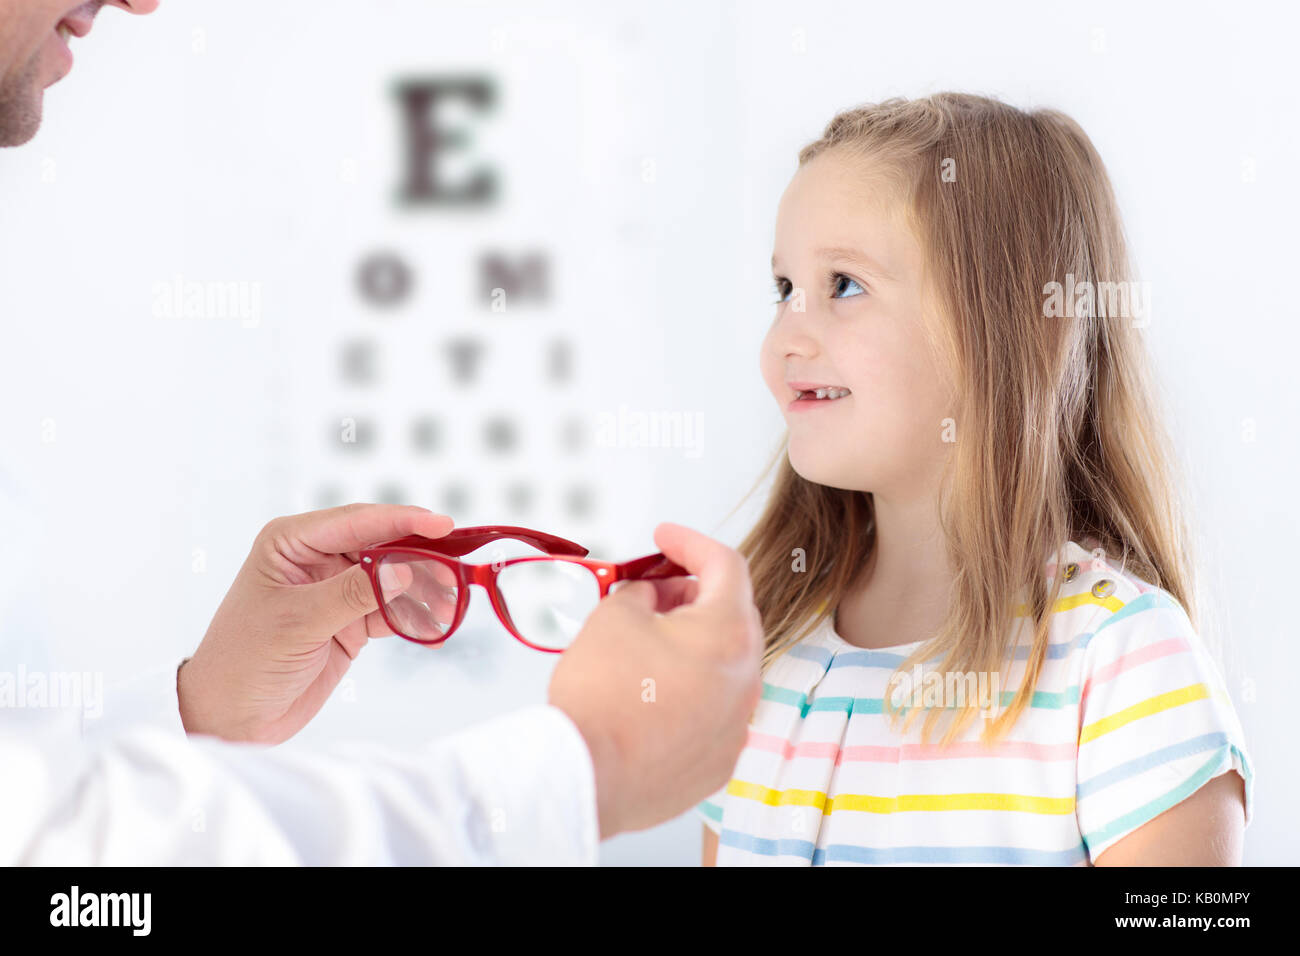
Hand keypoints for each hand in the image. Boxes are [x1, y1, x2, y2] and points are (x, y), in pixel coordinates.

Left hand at [177, 503, 453, 743]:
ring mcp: (334, 590)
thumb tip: (404, 569)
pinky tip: (433, 628)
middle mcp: (316, 559)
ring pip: (392, 579)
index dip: (402, 520)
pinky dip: (413, 618)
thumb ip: (354, 593)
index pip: (357, 521)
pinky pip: (390, 611)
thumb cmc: (244, 661)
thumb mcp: (299, 623)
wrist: (229, 719)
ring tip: (451, 606)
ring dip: (422, 591)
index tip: (443, 524)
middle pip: (382, 546)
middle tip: (457, 572)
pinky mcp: (348, 622)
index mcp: (291, 543)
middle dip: (420, 559)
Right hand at [547, 522, 763, 838]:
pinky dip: (687, 691)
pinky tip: (648, 691)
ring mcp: (737, 724)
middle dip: (689, 595)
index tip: (665, 538)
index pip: (725, 566)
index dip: (690, 543)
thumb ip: (642, 593)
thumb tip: (650, 599)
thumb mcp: (614, 616)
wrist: (586, 775)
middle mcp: (745, 679)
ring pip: (721, 666)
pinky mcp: (719, 760)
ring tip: (641, 642)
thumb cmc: (601, 698)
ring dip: (688, 645)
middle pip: (729, 616)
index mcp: (728, 634)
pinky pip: (711, 710)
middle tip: (649, 590)